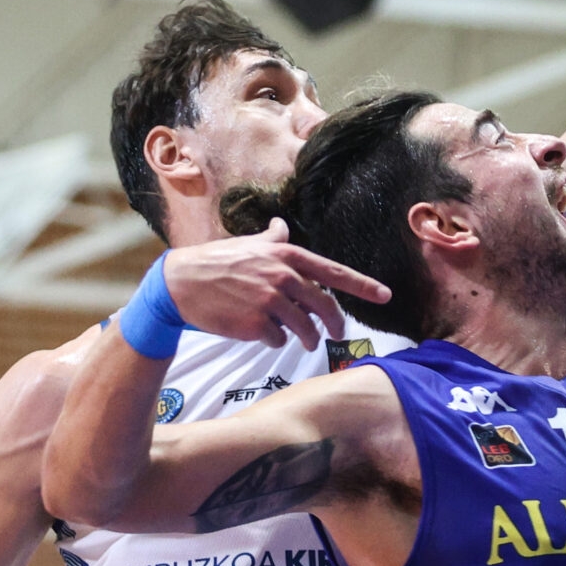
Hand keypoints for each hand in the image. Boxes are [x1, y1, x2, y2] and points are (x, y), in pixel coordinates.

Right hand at [161, 219, 389, 349]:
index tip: (385, 295)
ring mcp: (270, 301)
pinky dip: (274, 341)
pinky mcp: (256, 325)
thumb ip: (272, 238)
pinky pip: (279, 341)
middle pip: (325, 307)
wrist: (180, 283)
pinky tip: (261, 333)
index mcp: (286, 256)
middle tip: (336, 333)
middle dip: (334, 324)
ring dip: (307, 338)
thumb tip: (281, 224)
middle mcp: (283, 277)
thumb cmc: (216, 262)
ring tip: (303, 340)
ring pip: (305, 330)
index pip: (334, 273)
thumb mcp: (248, 244)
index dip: (363, 285)